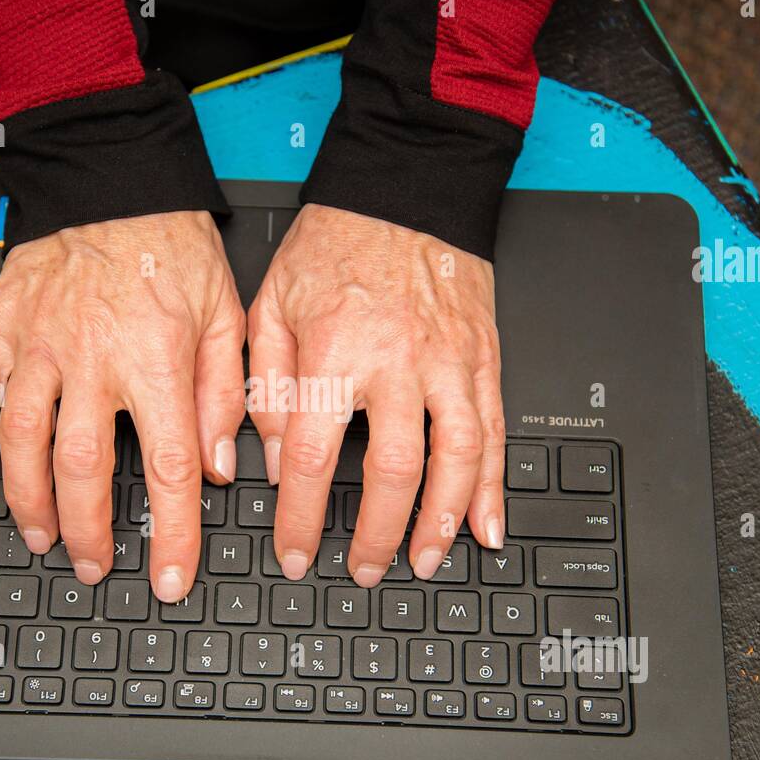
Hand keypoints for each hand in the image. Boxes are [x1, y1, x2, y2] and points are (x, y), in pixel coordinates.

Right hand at [0, 211, 245, 601]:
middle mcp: (92, 357)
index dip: (172, 534)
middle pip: (83, 469)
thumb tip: (220, 467)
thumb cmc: (170, 247)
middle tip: (94, 565)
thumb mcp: (225, 315)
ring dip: (29, 503)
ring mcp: (37, 345)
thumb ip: (226, 394)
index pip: (169, 468)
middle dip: (88, 532)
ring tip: (42, 538)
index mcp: (156, 358)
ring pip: (22, 443)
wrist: (111, 183)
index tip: (171, 578)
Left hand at [248, 204, 506, 587]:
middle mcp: (398, 361)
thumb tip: (266, 459)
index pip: (314, 457)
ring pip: (457, 458)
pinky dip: (494, 485)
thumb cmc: (335, 243)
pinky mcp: (484, 358)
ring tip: (424, 561)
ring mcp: (450, 362)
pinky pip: (495, 431)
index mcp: (335, 350)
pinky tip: (487, 524)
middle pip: (394, 470)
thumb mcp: (271, 304)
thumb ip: (263, 385)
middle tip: (362, 570)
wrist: (405, 189)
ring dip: (442, 521)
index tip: (295, 553)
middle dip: (378, 535)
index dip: (303, 519)